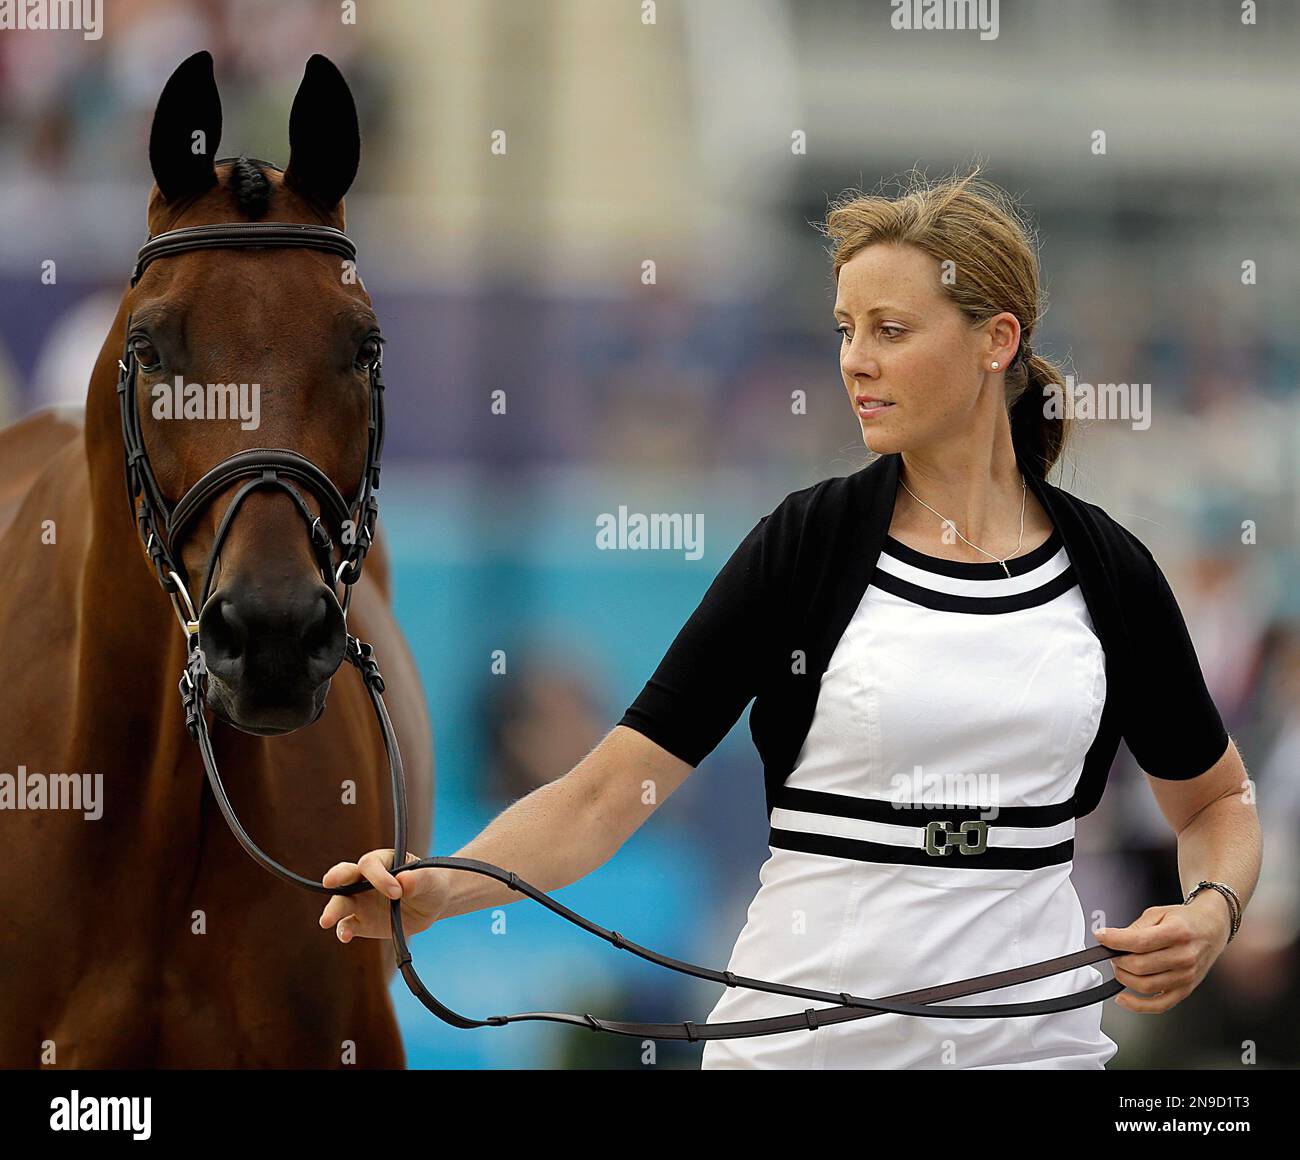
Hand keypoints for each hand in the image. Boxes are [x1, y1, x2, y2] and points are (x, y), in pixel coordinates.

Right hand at [318, 849, 451, 943]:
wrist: (432, 905)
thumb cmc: (430, 884)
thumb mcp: (429, 880)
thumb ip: (418, 879)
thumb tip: (403, 880)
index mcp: (382, 862)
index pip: (369, 864)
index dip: (379, 877)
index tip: (397, 892)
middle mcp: (366, 880)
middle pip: (345, 876)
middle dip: (336, 877)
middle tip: (330, 881)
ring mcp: (361, 901)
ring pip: (341, 902)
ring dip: (333, 910)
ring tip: (326, 920)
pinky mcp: (361, 922)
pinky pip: (348, 925)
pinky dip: (344, 930)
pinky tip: (345, 936)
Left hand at [1095, 897, 1232, 1012]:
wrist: (1211, 929)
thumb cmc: (1185, 921)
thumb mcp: (1158, 913)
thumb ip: (1135, 928)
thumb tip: (1113, 940)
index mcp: (1177, 933)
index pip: (1138, 941)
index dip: (1113, 940)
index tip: (1101, 936)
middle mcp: (1184, 956)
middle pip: (1139, 965)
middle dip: (1117, 959)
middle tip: (1112, 952)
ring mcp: (1186, 976)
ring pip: (1145, 985)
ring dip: (1124, 977)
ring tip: (1120, 966)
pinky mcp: (1185, 990)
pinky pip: (1159, 1005)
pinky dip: (1138, 1005)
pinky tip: (1124, 998)